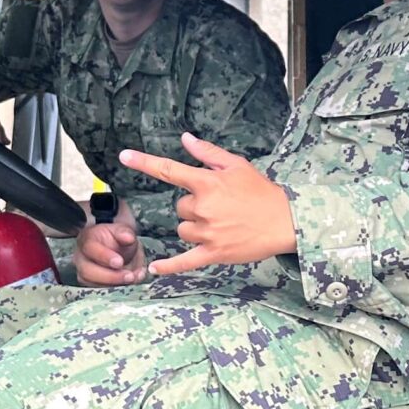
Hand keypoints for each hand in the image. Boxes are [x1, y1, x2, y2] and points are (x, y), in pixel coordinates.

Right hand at [74, 201, 147, 285]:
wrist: (118, 247)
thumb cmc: (117, 238)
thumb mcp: (123, 230)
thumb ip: (125, 233)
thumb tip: (128, 237)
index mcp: (86, 239)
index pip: (89, 248)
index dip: (104, 256)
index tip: (119, 262)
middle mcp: (80, 258)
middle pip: (87, 271)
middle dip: (110, 276)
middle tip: (129, 276)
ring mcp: (83, 273)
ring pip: (93, 285)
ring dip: (114, 285)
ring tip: (133, 280)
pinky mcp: (91, 285)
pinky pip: (100, 292)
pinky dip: (117, 290)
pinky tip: (131, 284)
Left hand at [119, 134, 296, 274]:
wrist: (285, 221)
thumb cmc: (261, 192)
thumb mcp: (236, 166)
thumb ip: (207, 153)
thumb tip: (185, 138)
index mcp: (206, 183)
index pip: (168, 170)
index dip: (144, 162)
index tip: (123, 156)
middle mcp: (203, 207)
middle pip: (180, 207)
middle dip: (195, 206)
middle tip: (221, 207)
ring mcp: (207, 232)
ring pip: (183, 229)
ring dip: (195, 227)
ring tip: (222, 225)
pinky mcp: (213, 253)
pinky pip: (184, 262)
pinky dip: (170, 266)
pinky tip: (154, 270)